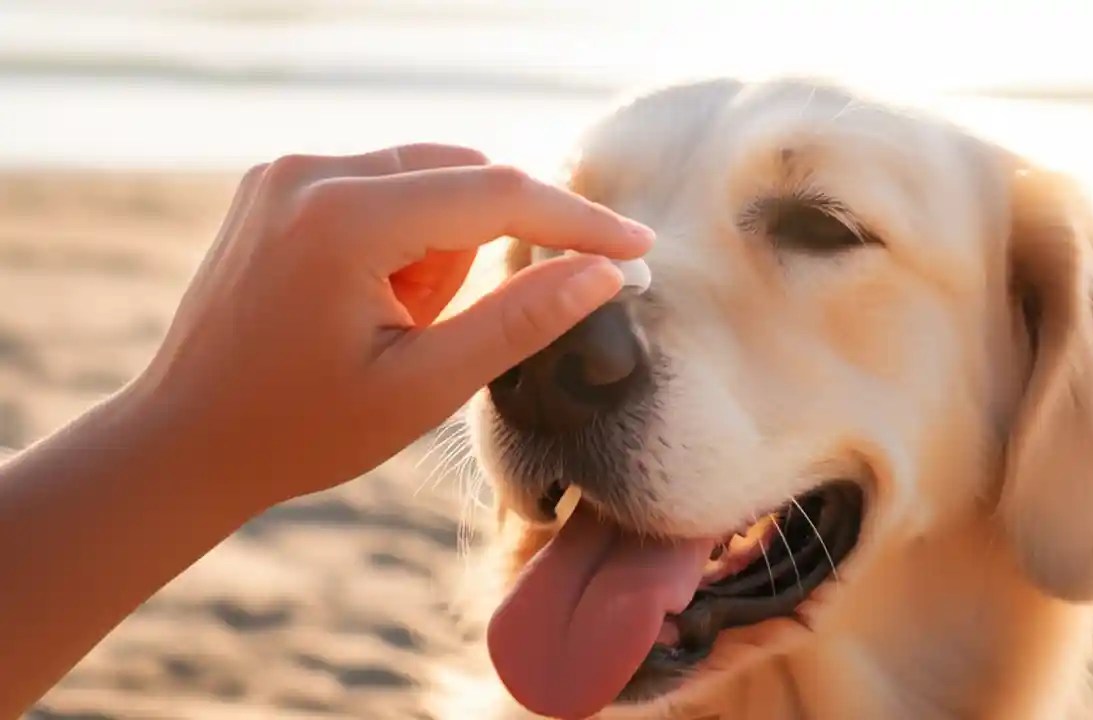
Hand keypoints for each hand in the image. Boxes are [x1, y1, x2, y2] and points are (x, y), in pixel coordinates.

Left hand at [133, 144, 652, 505]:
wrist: (185, 442)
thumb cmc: (302, 430)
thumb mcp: (425, 387)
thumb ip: (519, 319)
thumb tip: (603, 272)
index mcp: (343, 220)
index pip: (495, 194)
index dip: (577, 221)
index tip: (637, 246)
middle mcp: (309, 172)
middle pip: (462, 178)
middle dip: (482, 253)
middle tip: (440, 331)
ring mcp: (287, 171)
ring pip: (426, 180)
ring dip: (439, 250)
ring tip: (388, 326)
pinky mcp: (279, 182)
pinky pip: (382, 185)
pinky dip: (402, 238)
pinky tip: (365, 303)